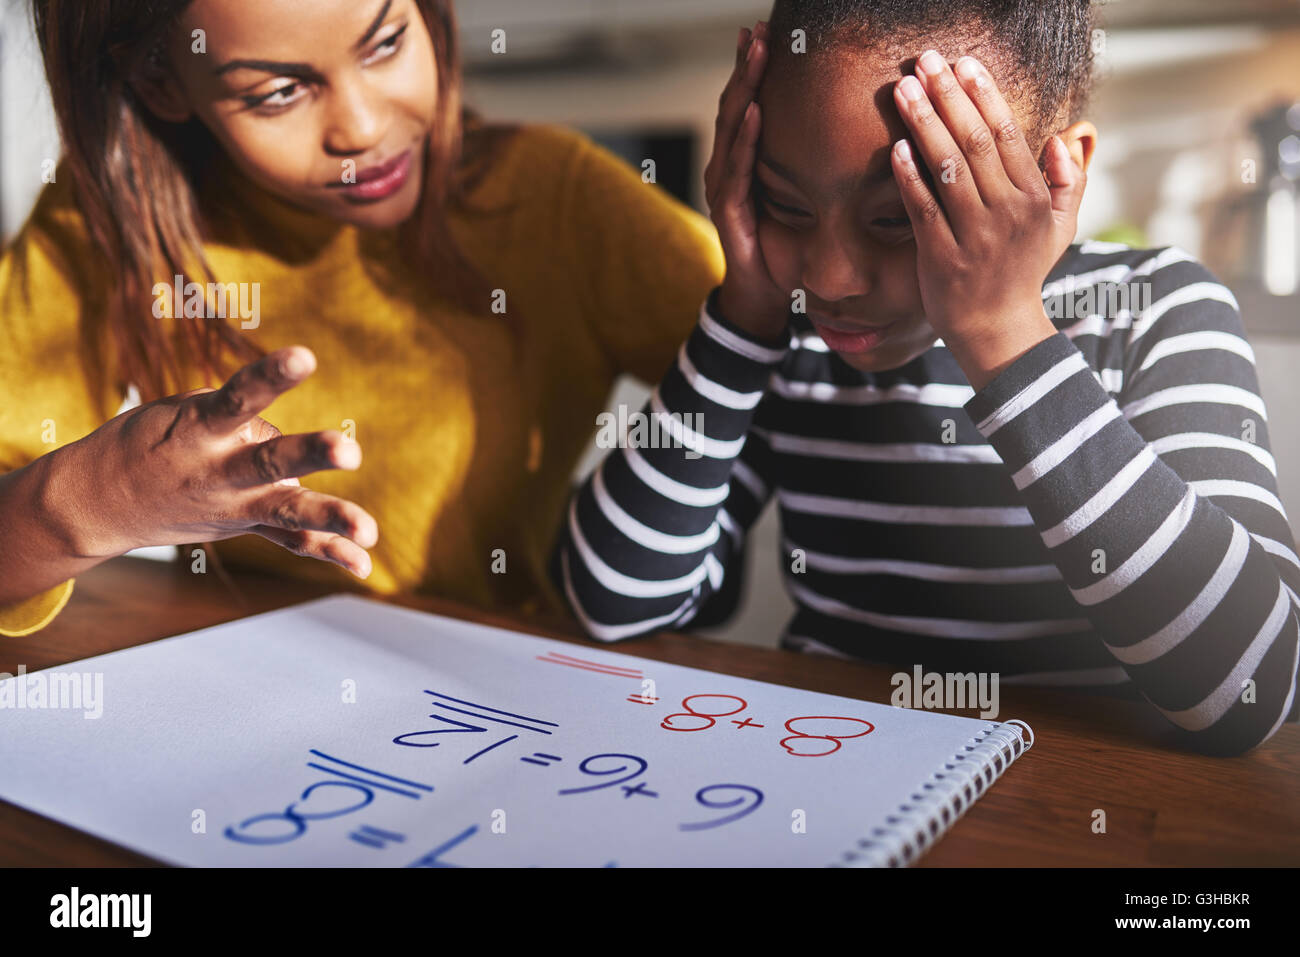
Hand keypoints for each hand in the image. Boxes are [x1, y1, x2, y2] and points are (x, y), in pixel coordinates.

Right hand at [47, 346, 377, 577]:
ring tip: (371, 531)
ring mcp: (234, 504)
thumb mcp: (187, 413)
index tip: (304, 356)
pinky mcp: (245, 525)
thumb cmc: (153, 440)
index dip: (270, 376)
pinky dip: (329, 550)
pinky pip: (290, 541)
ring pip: (287, 510)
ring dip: (330, 516)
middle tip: (350, 450)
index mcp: (201, 428)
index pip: (239, 395)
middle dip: (311, 453)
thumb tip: (296, 456)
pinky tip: (364, 565)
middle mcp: (220, 470)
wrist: (97, 503)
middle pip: (270, 460)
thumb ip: (244, 423)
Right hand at [703, 21, 788, 342]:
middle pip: (735, 106)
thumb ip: (811, 169)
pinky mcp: (728, 212)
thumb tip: (854, 136)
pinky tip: (754, 113)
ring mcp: (724, 189)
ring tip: (754, 55)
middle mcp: (728, 169)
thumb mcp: (802, 201)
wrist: (763, 298)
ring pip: (731, 129)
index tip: (766, 34)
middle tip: (757, 29)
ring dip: (743, 90)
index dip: (755, 70)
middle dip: (745, 67)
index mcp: (745, 163)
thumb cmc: (784, 252)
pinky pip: (736, 170)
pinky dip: (745, 140)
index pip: (748, 105)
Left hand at [890, 51, 1085, 389]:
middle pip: (973, 142)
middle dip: (947, 96)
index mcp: (1033, 198)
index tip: (962, 63)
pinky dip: (910, 178)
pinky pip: (924, 210)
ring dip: (923, 124)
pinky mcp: (942, 258)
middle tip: (924, 61)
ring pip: (947, 169)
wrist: (997, 328)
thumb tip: (1064, 137)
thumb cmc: (1023, 270)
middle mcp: (1006, 213)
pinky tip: (896, 148)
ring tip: (902, 89)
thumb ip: (1068, 181)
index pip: (1006, 135)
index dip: (983, 95)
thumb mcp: (1061, 227)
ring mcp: (974, 236)